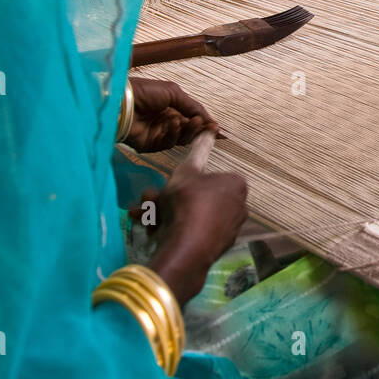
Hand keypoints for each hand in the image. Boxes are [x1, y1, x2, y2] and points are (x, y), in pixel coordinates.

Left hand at [125, 77, 218, 152]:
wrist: (122, 101)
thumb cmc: (145, 92)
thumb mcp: (174, 92)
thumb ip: (192, 106)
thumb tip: (209, 120)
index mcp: (172, 108)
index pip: (192, 119)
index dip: (204, 123)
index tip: (217, 128)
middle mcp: (166, 122)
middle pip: (189, 131)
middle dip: (200, 129)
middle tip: (210, 128)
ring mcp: (158, 134)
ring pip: (181, 139)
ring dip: (189, 130)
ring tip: (193, 122)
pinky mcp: (150, 145)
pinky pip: (167, 143)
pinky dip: (173, 134)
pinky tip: (173, 123)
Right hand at [131, 159, 248, 305]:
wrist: (186, 248)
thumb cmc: (187, 202)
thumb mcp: (186, 172)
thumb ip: (197, 151)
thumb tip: (210, 130)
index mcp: (236, 185)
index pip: (208, 176)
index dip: (184, 180)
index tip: (167, 184)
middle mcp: (237, 207)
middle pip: (195, 197)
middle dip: (166, 198)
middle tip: (148, 200)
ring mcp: (226, 229)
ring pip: (189, 214)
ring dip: (162, 213)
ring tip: (141, 215)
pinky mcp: (214, 248)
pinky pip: (191, 232)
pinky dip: (173, 229)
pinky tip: (150, 229)